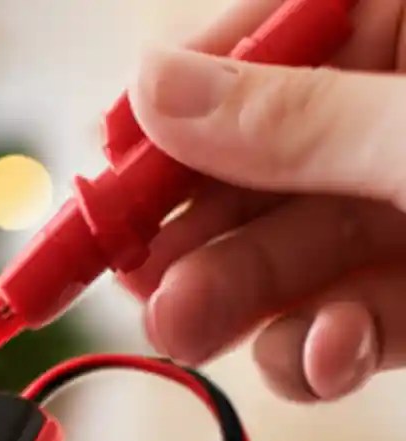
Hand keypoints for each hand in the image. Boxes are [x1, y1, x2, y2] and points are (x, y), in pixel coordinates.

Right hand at [120, 0, 405, 401]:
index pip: (261, 42)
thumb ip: (301, 118)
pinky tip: (326, 355)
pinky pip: (356, 319)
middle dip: (189, 232)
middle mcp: (397, 115)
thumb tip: (158, 89)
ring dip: (232, 299)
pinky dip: (325, 350)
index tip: (106, 164)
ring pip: (294, 252)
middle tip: (132, 277)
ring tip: (187, 328)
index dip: (173, 105)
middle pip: (256, 165)